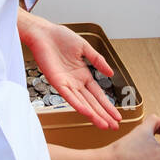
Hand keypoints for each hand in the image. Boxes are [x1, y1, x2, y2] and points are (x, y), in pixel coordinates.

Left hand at [19, 14, 119, 128]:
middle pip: (92, 102)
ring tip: (104, 125)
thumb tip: (111, 73)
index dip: (107, 105)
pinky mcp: (56, 82)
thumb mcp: (84, 48)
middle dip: (104, 115)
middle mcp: (75, 82)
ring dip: (93, 114)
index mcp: (82, 75)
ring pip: (82, 103)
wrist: (43, 32)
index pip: (98, 94)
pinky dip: (78, 104)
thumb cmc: (60, 37)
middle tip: (114, 127)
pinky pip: (68, 96)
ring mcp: (66, 84)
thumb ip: (98, 60)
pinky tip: (87, 113)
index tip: (117, 116)